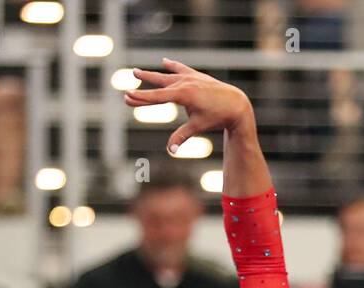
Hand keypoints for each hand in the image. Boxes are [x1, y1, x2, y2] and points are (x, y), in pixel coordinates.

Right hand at [126, 58, 253, 154]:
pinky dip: (172, 66)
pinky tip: (164, 62)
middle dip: (142, 88)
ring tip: (137, 72)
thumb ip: (182, 136)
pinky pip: (181, 69)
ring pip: (167, 76)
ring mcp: (191, 77)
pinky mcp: (197, 76)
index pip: (157, 96)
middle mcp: (185, 83)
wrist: (236, 104)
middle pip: (159, 85)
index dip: (141, 98)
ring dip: (152, 75)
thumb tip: (170, 150)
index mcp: (183, 94)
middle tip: (127, 89)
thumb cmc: (217, 117)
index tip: (128, 96)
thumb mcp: (198, 126)